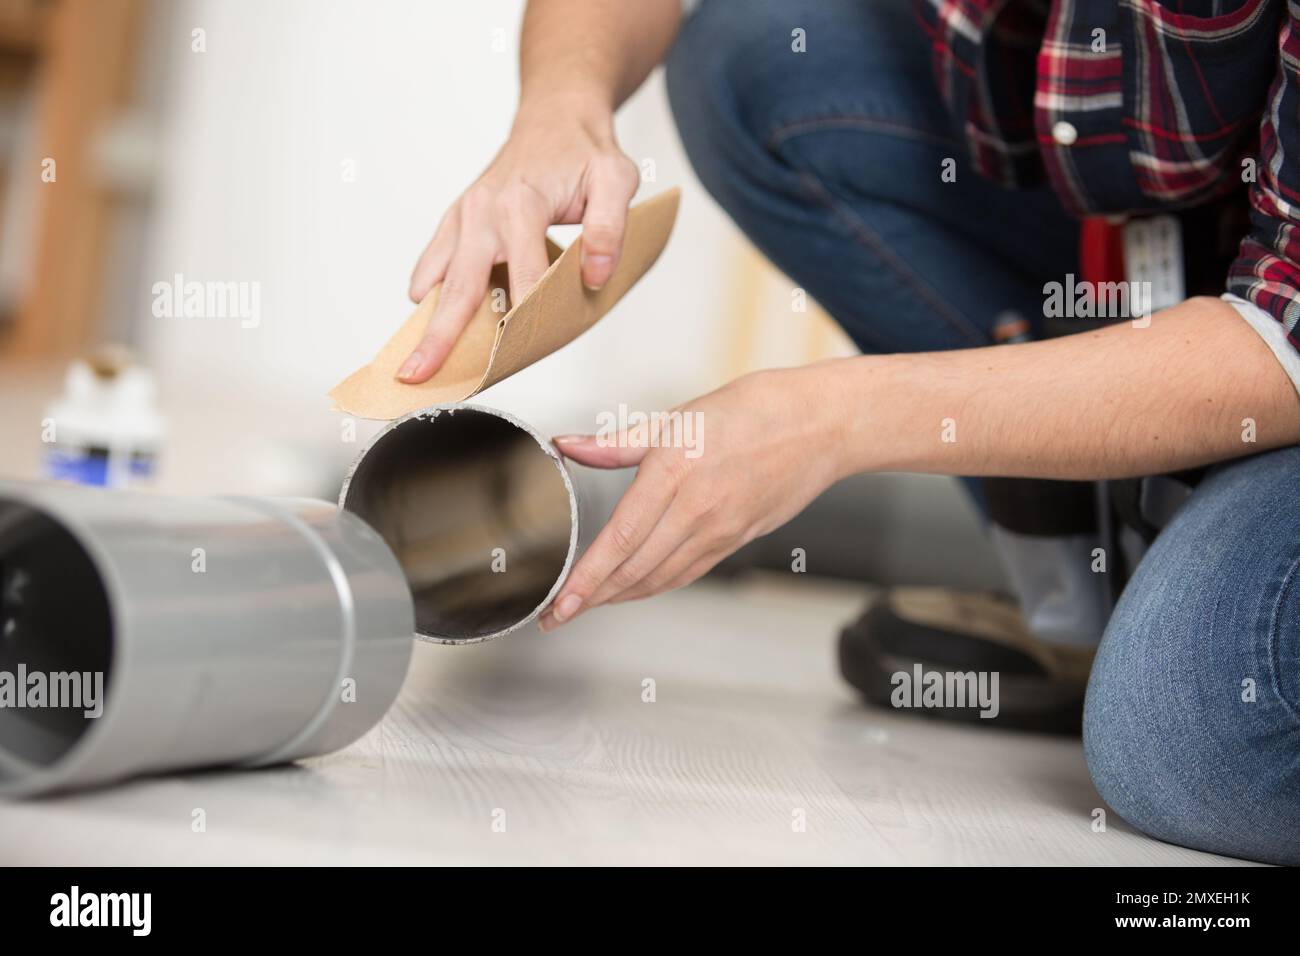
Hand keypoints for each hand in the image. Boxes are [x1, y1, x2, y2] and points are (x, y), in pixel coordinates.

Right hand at [400, 98, 640, 382]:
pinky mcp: (454, 223)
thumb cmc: (585, 152)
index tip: (519, 354)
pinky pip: (431, 267)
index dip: (525, 318)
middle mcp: (481, 213)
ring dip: (426, 323)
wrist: (556, 117)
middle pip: (458, 287)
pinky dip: (430, 299)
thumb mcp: (617, 180)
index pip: (523, 276)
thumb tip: (593, 275)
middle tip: (415, 375)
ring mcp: (462, 218)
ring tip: (418, 365)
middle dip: (438, 336)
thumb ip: (610, 227)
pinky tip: (438, 328)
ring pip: (435, 281)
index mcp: (520, 204)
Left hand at [537, 364, 850, 630]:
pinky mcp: (735, 539)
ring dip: (619, 597)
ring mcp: (719, 530)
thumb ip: (617, 442)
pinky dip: (654, 586)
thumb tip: (567, 445)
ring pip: (659, 577)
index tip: (559, 603)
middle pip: (634, 569)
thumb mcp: (677, 417)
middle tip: (556, 615)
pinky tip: (632, 589)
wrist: (821, 424)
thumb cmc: (754, 410)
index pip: (620, 539)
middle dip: (591, 598)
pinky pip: (686, 572)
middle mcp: (697, 510)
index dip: (586, 578)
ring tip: (585, 607)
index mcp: (675, 472)